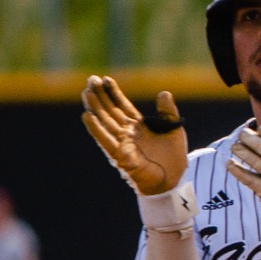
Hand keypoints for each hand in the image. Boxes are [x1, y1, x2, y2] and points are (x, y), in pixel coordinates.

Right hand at [81, 76, 187, 195]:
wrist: (173, 180)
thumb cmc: (172, 158)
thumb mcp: (174, 130)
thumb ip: (168, 112)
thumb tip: (164, 93)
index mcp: (138, 125)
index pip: (122, 105)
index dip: (113, 92)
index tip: (105, 78)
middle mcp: (127, 132)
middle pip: (110, 110)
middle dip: (100, 95)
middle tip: (90, 79)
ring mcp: (122, 143)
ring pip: (105, 122)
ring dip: (95, 107)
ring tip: (86, 92)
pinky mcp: (120, 155)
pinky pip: (106, 141)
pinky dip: (96, 129)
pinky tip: (87, 116)